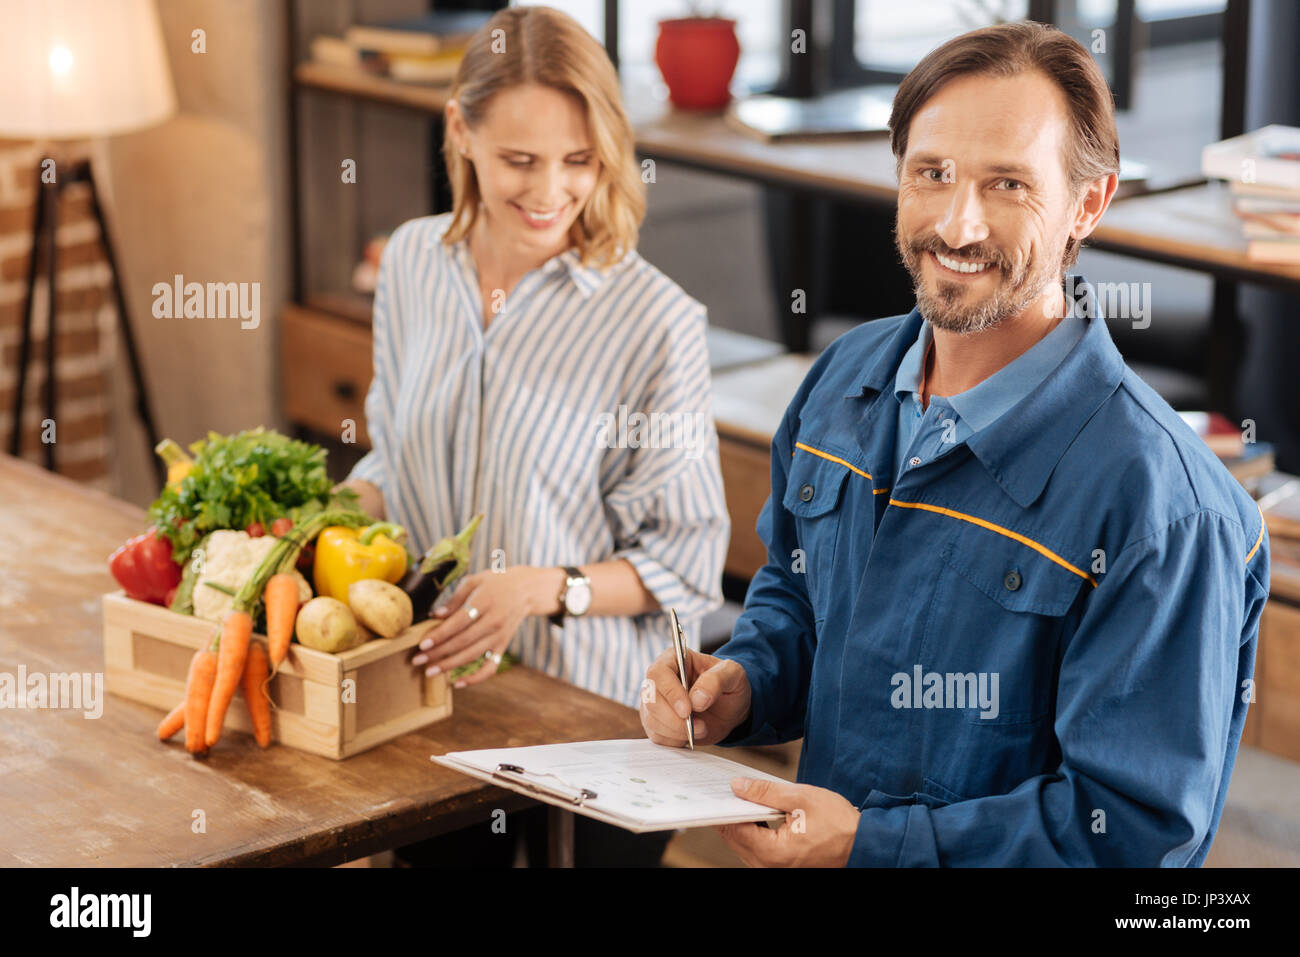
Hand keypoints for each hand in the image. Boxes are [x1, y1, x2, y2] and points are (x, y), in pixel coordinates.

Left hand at [409, 567, 556, 686]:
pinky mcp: (503, 646)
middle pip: (463, 642)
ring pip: (472, 656)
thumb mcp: (475, 581)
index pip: (460, 622)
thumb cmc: (496, 582)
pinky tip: (458, 684)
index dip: (441, 634)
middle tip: (417, 661)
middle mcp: (494, 621)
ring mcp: (500, 636)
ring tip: (429, 672)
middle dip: (438, 653)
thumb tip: (435, 616)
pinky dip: (476, 679)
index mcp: (485, 601)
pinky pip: (490, 668)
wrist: (526, 590)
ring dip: (449, 666)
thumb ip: (455, 599)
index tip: (422, 644)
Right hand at [639, 646, 750, 746]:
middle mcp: (659, 680)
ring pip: (651, 720)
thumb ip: (716, 681)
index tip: (687, 710)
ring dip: (677, 732)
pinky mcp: (656, 722)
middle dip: (674, 719)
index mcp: (674, 659)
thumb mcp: (733, 675)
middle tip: (701, 726)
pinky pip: (656, 736)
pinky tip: (691, 735)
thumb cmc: (729, 684)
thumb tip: (697, 699)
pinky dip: (675, 740)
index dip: (670, 693)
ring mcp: (654, 702)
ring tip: (702, 729)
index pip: (658, 673)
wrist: (729, 707)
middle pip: (651, 700)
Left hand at [716, 779, 859, 867]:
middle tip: (730, 790)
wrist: (864, 844)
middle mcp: (770, 867)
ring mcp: (775, 870)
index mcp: (773, 852)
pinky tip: (757, 816)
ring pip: (744, 847)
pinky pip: (756, 852)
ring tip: (745, 800)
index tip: (719, 789)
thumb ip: (765, 792)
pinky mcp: (782, 868)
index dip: (725, 807)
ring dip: (741, 825)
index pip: (734, 829)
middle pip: (735, 840)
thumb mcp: (801, 798)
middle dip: (731, 815)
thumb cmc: (839, 823)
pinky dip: (753, 834)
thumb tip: (737, 786)